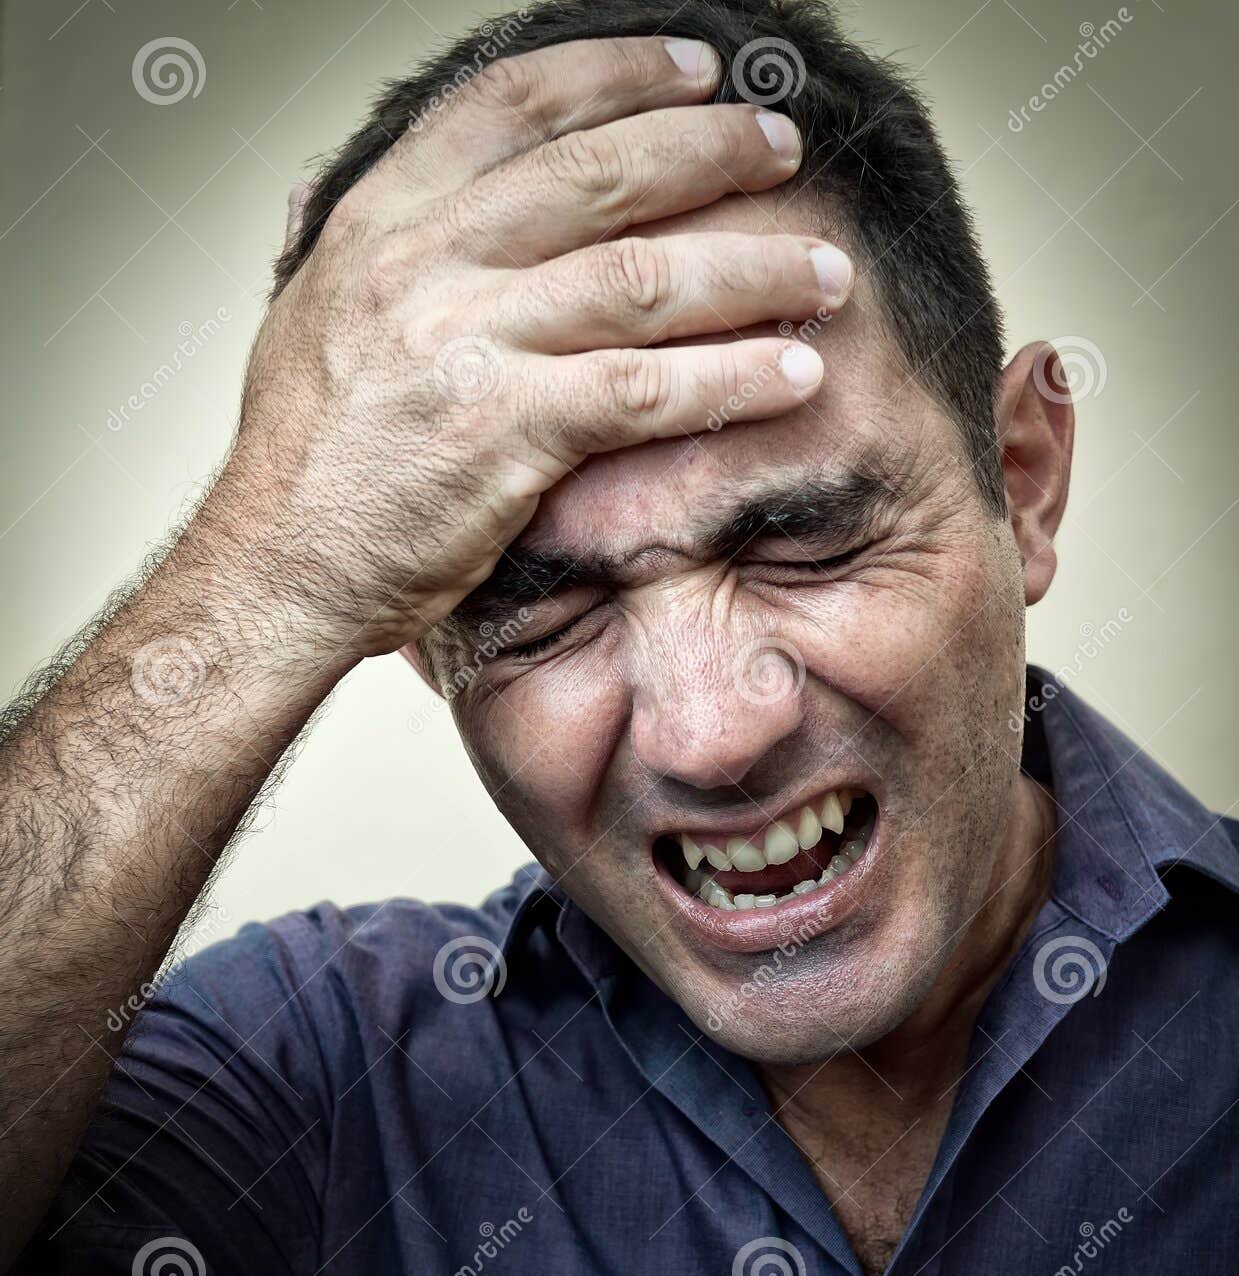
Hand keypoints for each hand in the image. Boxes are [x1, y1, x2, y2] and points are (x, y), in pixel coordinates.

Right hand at [225, 36, 852, 658]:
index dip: (615, 73)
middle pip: (596, 175)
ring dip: (749, 271)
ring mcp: (463, 343)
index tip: (693, 66)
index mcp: (381, 221)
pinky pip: (643, 391)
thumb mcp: (311, 316)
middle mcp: (422, 263)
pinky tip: (790, 377)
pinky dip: (728, 381)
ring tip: (824, 273)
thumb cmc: (304, 457)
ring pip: (639, 278)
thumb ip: (360, 248)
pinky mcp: (503, 432)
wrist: (278, 568)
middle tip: (782, 147)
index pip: (511, 104)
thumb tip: (357, 191)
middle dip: (709, 151)